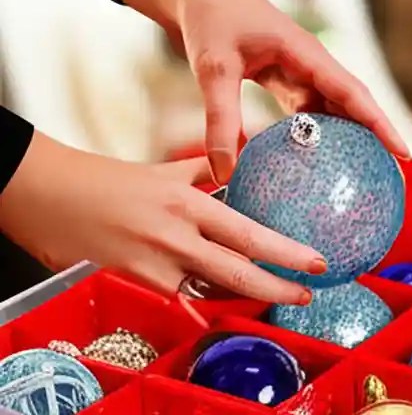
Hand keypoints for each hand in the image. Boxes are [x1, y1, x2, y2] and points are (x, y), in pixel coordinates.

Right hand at [0, 133, 322, 302]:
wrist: (48, 194)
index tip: (317, 261)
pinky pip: (180, 296)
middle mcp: (175, 236)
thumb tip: (237, 158)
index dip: (286, 252)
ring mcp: (154, 263)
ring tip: (274, 296)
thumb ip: (205, 172)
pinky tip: (224, 300)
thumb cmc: (106, 180)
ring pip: (210, 289)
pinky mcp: (134, 281)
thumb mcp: (164, 172)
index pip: (248, 234)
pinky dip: (203, 298)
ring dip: (243, 296)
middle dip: (278, 287)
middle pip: (237, 271)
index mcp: (188, 204)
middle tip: (307, 293)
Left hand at [120, 0, 409, 182]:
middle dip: (375, 136)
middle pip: (353, 104)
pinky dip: (312, 135)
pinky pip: (307, 112)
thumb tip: (225, 173)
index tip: (403, 152)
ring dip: (346, 137)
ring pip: (332, 110)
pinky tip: (312, 160)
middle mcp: (311, 63)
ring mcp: (300, 71)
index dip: (380, 124)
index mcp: (307, 54)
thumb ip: (220, 121)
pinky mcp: (284, 78)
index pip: (353, 94)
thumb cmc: (211, 17)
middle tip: (391, 174)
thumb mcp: (213, 69)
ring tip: (360, 173)